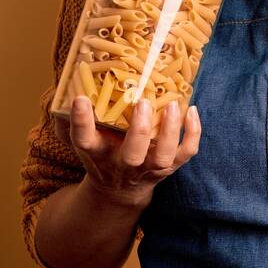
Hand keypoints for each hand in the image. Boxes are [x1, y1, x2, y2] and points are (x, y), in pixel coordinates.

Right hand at [54, 94, 200, 207]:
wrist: (119, 189)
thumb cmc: (103, 152)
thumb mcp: (88, 138)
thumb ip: (82, 116)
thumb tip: (74, 78)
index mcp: (96, 152)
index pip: (83, 139)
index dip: (81, 120)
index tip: (81, 99)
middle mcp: (122, 163)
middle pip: (132, 154)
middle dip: (139, 130)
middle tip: (143, 103)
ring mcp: (148, 168)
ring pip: (163, 157)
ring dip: (170, 132)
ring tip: (173, 105)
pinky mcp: (169, 168)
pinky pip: (186, 154)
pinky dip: (193, 134)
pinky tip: (191, 110)